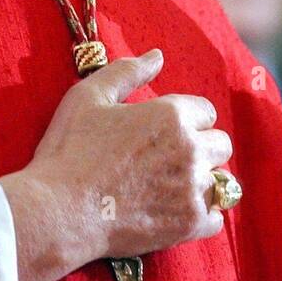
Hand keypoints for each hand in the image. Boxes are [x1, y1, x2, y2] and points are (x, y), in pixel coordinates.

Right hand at [0, 49, 231, 280]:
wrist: (59, 211)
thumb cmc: (70, 150)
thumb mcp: (90, 96)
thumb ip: (128, 72)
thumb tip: (157, 56)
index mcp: (171, 114)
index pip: (206, 111)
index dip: (187, 119)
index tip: (166, 132)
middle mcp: (190, 149)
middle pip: (220, 145)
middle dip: (201, 148)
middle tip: (169, 159)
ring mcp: (192, 189)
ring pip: (222, 182)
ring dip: (204, 182)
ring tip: (175, 187)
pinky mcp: (188, 224)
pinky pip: (216, 219)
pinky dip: (202, 216)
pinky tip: (178, 212)